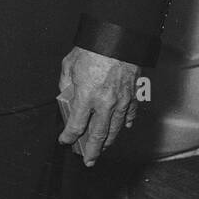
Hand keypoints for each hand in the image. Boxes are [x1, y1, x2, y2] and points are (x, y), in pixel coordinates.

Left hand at [57, 46, 139, 165]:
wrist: (119, 37)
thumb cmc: (92, 48)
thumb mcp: (69, 64)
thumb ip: (66, 83)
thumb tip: (65, 96)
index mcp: (87, 95)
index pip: (76, 124)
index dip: (69, 136)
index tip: (64, 140)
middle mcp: (105, 103)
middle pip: (98, 134)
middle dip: (91, 150)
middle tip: (87, 161)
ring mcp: (122, 101)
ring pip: (115, 129)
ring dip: (108, 142)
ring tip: (102, 150)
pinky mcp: (133, 95)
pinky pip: (130, 115)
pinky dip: (126, 124)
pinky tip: (122, 129)